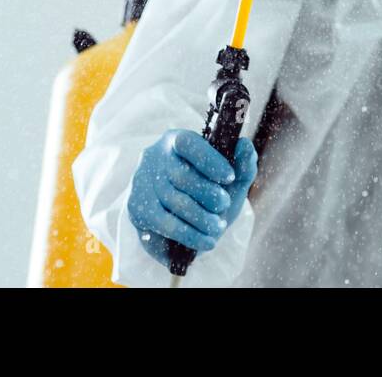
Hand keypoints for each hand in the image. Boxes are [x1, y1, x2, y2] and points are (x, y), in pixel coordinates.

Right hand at [126, 129, 257, 268]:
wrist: (188, 222)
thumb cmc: (210, 194)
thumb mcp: (231, 181)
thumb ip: (242, 165)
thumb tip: (245, 146)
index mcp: (177, 141)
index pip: (188, 143)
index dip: (209, 160)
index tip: (230, 177)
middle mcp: (155, 157)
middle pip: (181, 175)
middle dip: (209, 194)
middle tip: (224, 205)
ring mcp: (142, 182)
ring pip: (173, 200)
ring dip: (201, 218)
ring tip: (217, 226)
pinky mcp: (137, 208)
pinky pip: (164, 223)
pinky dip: (189, 234)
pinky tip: (206, 240)